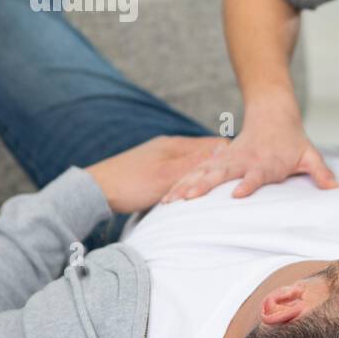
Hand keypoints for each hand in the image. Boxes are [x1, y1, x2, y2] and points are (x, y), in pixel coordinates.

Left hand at [86, 136, 228, 213]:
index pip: (215, 144)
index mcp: (176, 145)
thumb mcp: (168, 176)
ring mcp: (160, 157)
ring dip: (204, 175)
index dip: (231, 157)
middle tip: (235, 182)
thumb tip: (224, 149)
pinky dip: (190, 180)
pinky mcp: (151, 169)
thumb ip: (196, 164)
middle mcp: (169, 147)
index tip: (244, 171)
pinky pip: (180, 172)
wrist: (94, 191)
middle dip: (220, 166)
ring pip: (192, 164)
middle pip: (205, 154)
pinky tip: (191, 192)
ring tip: (217, 189)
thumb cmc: (131, 184)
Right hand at [161, 106, 338, 202]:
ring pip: (202, 173)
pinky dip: (181, 184)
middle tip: (189, 199)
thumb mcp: (309, 154)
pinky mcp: (217, 161)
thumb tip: (337, 187)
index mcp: (264, 162)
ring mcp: (227, 160)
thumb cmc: (292, 140)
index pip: (255, 174)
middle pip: (221, 174)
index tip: (238, 195)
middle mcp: (242, 160)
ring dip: (186, 186)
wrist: (273, 113)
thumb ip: (321, 172)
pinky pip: (195, 173)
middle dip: (204, 186)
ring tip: (170, 201)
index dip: (248, 184)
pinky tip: (167, 199)